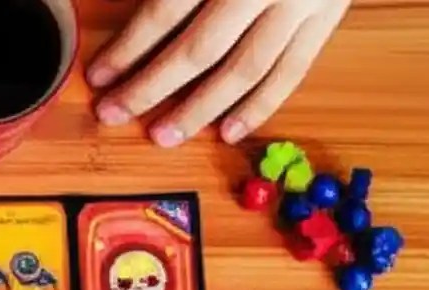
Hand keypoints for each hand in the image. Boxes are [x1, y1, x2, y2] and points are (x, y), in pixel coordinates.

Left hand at [89, 0, 350, 146]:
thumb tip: (132, 10)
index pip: (166, 11)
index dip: (129, 47)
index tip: (99, 75)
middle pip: (199, 49)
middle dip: (151, 87)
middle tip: (114, 114)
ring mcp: (301, 2)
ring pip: (244, 69)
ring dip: (199, 108)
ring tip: (163, 136)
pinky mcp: (329, 15)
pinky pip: (292, 70)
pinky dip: (259, 106)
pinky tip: (227, 133)